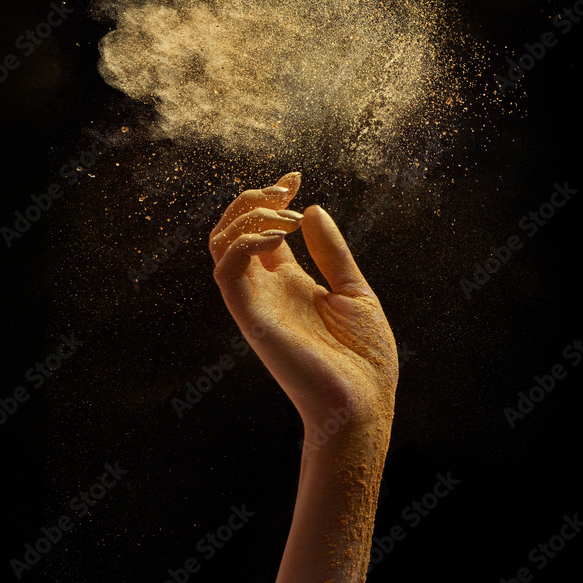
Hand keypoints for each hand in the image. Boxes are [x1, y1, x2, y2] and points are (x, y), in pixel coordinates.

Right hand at [209, 171, 397, 430]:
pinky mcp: (251, 318)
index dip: (271, 200)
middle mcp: (266, 290)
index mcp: (289, 284)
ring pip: (219, 245)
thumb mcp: (354, 291)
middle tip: (284, 190)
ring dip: (246, 217)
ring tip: (285, 216)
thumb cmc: (363, 358)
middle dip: (251, 201)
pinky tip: (277, 237)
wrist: (363, 403)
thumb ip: (332, 252)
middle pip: (232, 232)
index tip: (294, 179)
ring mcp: (255, 303)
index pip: (263, 232)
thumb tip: (312, 210)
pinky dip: (244, 243)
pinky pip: (227, 271)